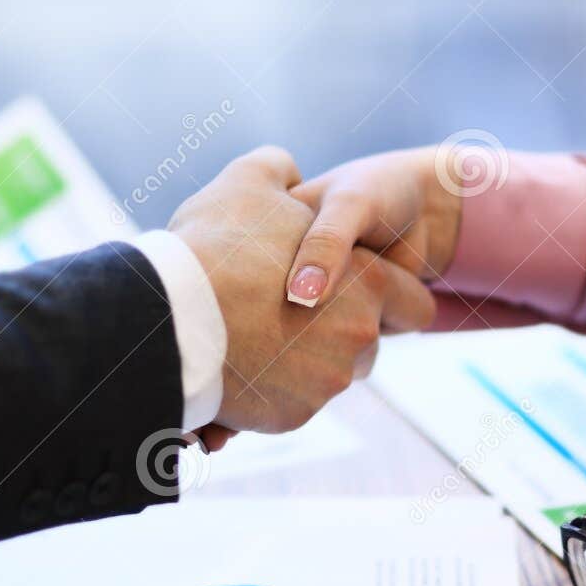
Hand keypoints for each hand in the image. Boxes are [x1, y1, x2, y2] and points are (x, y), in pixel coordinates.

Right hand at [168, 146, 435, 432]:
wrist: (169, 319)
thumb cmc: (214, 247)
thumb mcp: (247, 184)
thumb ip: (276, 170)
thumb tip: (284, 169)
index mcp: (368, 282)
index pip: (416, 305)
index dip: (389, 297)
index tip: (351, 292)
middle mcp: (359, 338)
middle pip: (366, 344)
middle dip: (335, 332)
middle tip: (286, 310)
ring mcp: (327, 383)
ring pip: (326, 375)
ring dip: (300, 362)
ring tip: (252, 336)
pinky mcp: (293, 416)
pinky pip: (289, 404)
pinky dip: (268, 391)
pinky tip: (235, 364)